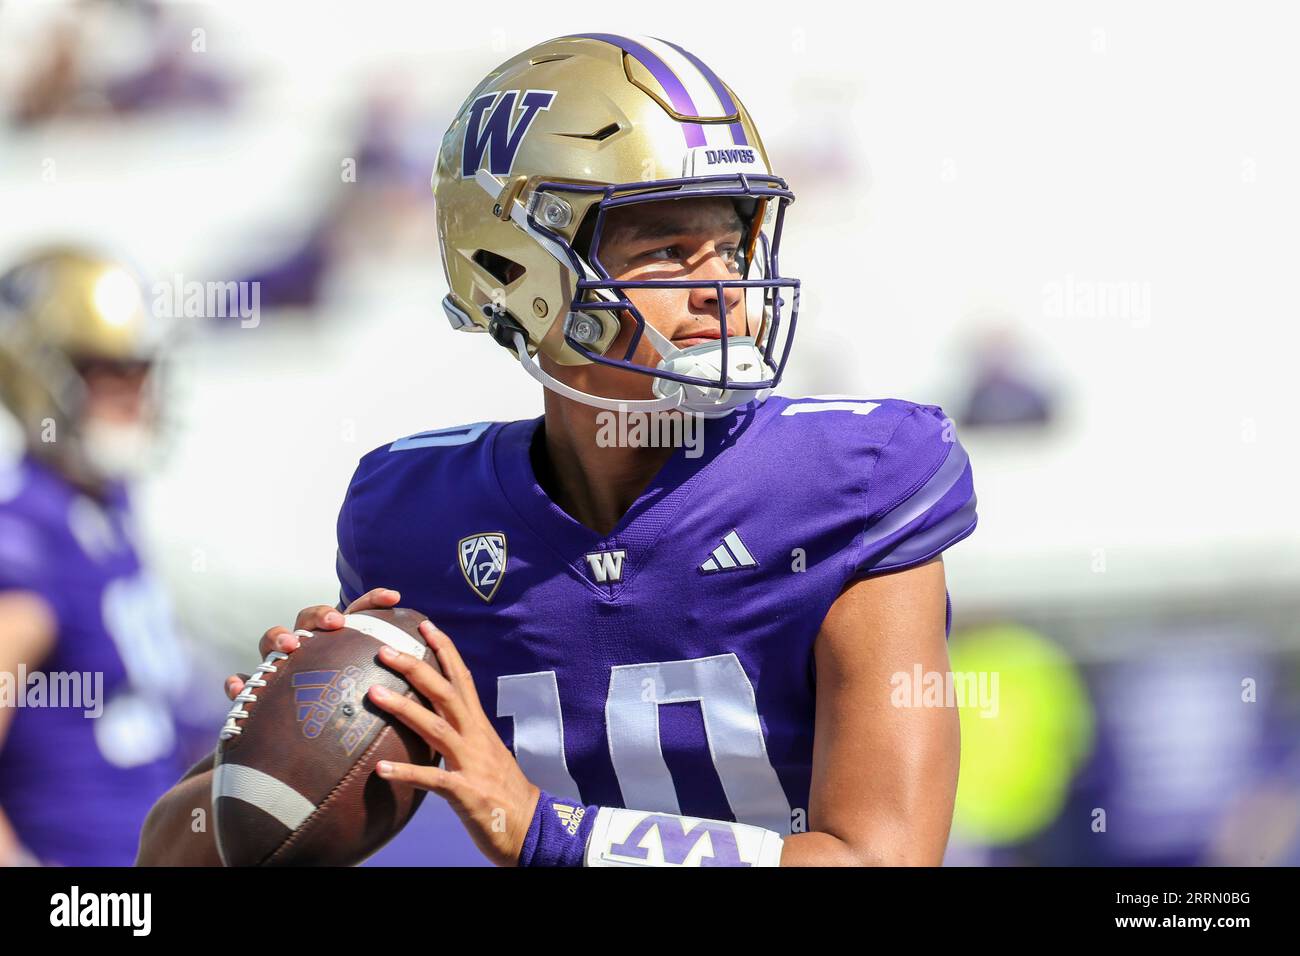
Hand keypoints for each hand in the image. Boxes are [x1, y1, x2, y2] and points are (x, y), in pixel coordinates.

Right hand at [223, 588, 401, 700]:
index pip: (355, 613)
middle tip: (336, 622)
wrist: (298, 747)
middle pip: (308, 618)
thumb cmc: (341, 715)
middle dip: (321, 614)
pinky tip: (237, 684)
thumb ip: (386, 684)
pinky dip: (236, 682)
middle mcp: (307, 646)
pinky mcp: (253, 690)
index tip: (395, 597)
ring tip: (290, 645)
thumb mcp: (366, 699)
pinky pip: (239, 684)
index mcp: (337, 643)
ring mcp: (278, 665)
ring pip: (271, 639)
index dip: (373, 601)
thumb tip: (418, 670)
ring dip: (279, 636)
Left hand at [367, 620, 540, 866]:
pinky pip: (433, 779)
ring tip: (372, 694)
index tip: (425, 625)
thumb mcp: (484, 753)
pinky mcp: (466, 792)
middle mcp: (476, 737)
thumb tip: (435, 720)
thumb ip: (462, 735)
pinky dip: (406, 772)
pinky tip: (381, 768)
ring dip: (403, 709)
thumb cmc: (503, 791)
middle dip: (415, 668)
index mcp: (479, 726)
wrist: (531, 827)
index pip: (461, 678)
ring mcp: (472, 763)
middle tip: (385, 649)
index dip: (444, 650)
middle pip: (444, 693)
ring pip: (435, 727)